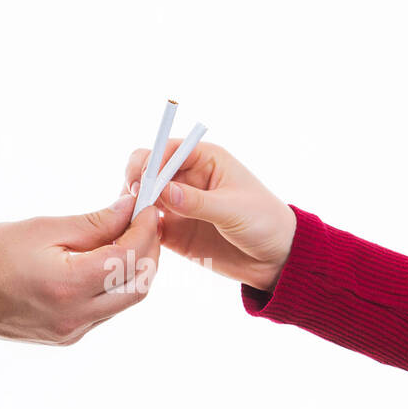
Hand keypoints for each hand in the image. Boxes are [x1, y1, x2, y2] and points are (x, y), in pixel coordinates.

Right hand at [0, 192, 159, 344]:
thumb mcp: (44, 228)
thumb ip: (94, 223)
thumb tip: (129, 210)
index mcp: (70, 285)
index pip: (129, 258)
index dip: (146, 229)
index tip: (148, 207)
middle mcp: (77, 316)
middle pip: (139, 287)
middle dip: (150, 251)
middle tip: (146, 222)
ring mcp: (73, 331)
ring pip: (125, 301)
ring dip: (134, 270)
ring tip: (126, 237)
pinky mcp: (67, 336)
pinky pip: (105, 311)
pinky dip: (113, 285)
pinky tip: (104, 261)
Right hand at [124, 142, 295, 291]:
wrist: (275, 258)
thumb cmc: (264, 222)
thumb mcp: (234, 209)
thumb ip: (197, 201)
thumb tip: (163, 191)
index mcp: (203, 160)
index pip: (166, 150)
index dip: (150, 163)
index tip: (142, 182)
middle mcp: (185, 178)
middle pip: (146, 171)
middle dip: (135, 184)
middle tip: (132, 203)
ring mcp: (176, 205)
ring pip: (140, 199)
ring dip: (132, 209)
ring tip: (133, 225)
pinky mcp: (173, 231)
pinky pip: (146, 227)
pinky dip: (138, 231)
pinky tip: (139, 241)